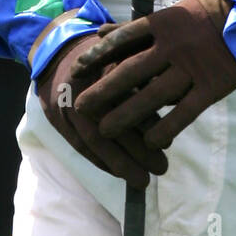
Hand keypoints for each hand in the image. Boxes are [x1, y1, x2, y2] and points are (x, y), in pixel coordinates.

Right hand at [37, 25, 168, 189]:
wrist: (58, 55)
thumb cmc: (103, 57)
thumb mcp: (125, 54)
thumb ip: (148, 76)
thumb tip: (178, 100)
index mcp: (106, 66)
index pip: (129, 98)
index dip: (148, 123)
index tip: (167, 143)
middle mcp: (87, 86)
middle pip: (113, 122)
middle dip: (138, 150)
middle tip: (161, 168)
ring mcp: (68, 103)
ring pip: (94, 138)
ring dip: (119, 163)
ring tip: (142, 180)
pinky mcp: (57, 117)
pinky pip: (79, 144)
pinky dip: (100, 162)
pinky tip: (119, 174)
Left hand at [71, 0, 235, 148]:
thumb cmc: (203, 17)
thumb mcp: (170, 14)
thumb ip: (137, 27)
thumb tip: (99, 33)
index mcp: (162, 24)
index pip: (122, 39)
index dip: (97, 56)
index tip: (76, 70)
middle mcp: (173, 46)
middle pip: (131, 71)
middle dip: (104, 91)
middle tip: (81, 106)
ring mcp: (192, 69)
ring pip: (153, 96)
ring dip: (127, 115)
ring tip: (105, 131)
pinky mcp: (210, 88)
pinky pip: (184, 113)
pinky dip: (165, 128)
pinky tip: (148, 142)